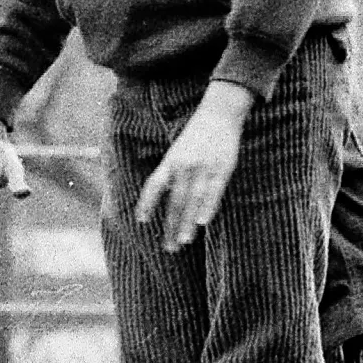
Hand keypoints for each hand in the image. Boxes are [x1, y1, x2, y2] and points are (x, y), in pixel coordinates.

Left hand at [134, 81, 252, 250]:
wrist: (219, 114)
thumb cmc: (196, 136)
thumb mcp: (177, 151)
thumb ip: (169, 173)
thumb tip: (163, 195)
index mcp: (170, 161)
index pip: (154, 185)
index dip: (147, 203)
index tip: (141, 221)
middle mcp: (184, 166)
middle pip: (175, 201)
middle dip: (171, 226)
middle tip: (168, 248)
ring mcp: (203, 168)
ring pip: (193, 201)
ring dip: (187, 223)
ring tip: (183, 242)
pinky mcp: (222, 169)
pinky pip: (214, 192)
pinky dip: (208, 207)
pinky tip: (203, 223)